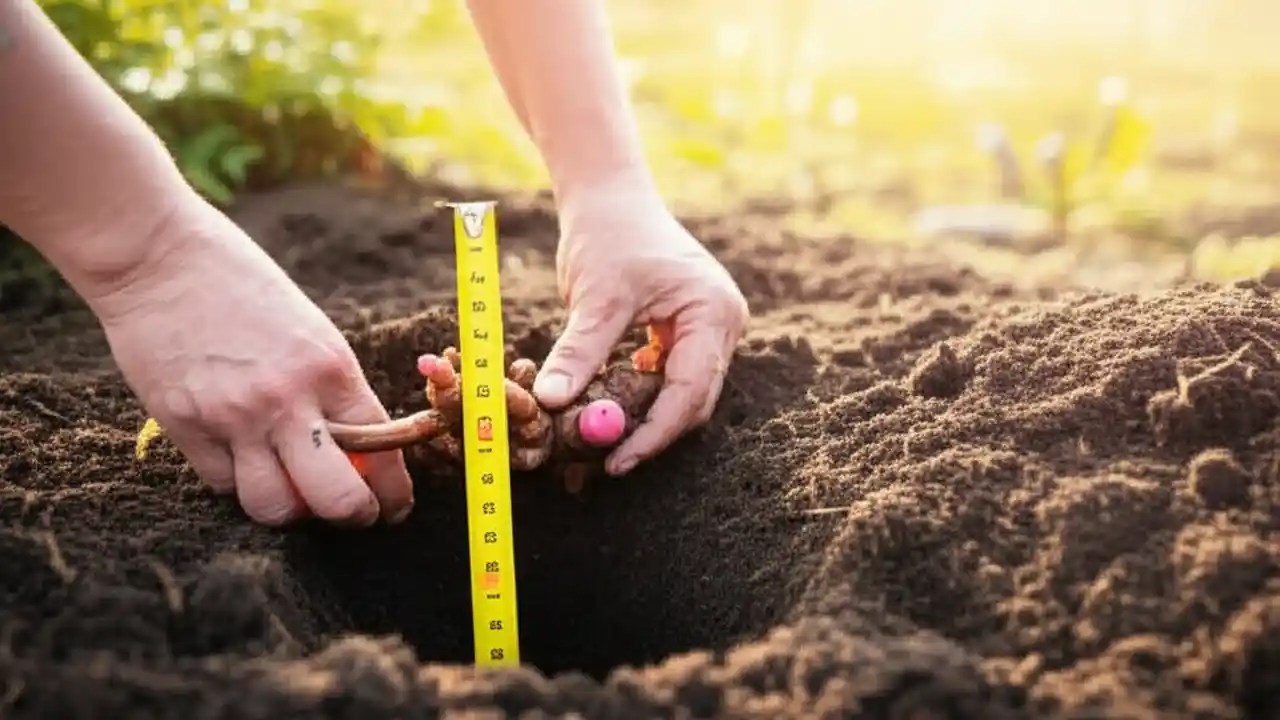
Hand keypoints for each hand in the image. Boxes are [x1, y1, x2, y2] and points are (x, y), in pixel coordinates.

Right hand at [86, 194, 412, 526]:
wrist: (159, 255)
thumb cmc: (243, 284)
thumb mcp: (310, 330)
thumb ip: (332, 389)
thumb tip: (355, 449)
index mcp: (330, 368)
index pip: (381, 450)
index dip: (394, 492)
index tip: (393, 506)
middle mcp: (286, 399)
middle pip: (335, 499)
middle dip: (352, 515)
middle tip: (352, 513)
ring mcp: (232, 418)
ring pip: (273, 506)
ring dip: (290, 507)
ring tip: (291, 487)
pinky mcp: (184, 427)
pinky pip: (223, 485)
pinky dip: (238, 482)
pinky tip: (242, 459)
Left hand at [532, 181, 748, 474]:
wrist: (609, 196)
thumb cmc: (609, 234)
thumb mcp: (594, 296)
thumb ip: (579, 351)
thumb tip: (551, 400)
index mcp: (713, 312)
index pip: (691, 391)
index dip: (655, 432)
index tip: (616, 459)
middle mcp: (722, 323)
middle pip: (694, 400)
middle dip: (651, 431)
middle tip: (606, 459)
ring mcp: (709, 328)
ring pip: (682, 393)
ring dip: (645, 415)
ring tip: (603, 435)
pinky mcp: (687, 332)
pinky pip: (670, 377)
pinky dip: (641, 395)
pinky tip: (609, 400)